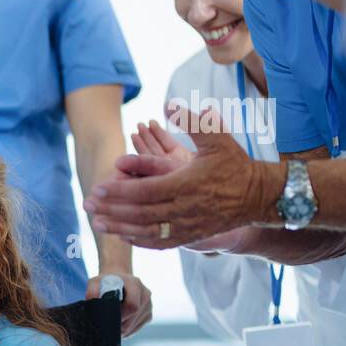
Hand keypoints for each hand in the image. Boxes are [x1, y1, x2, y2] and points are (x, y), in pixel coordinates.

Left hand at [84, 108, 276, 249]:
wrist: (259, 196)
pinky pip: (160, 242)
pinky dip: (139, 240)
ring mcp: (187, 225)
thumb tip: (168, 104)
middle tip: (87, 205)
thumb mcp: (217, 137)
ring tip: (97, 223)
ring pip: (146, 230)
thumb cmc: (235, 164)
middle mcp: (184, 208)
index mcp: (186, 184)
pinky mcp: (191, 236)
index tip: (97, 188)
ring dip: (119, 228)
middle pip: (139, 212)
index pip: (144, 191)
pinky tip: (123, 236)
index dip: (119, 191)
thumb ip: (192, 121)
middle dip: (111, 210)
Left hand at [86, 273, 152, 336]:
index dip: (120, 315)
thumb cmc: (106, 282)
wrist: (118, 281)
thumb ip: (92, 290)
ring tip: (110, 322)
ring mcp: (148, 306)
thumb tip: (92, 300)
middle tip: (106, 324)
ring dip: (120, 328)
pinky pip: (136, 329)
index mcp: (135, 284)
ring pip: (133, 326)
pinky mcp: (148, 315)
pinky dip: (125, 330)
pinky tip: (117, 323)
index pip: (132, 305)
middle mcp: (145, 295)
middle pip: (132, 318)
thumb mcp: (96, 282)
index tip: (108, 318)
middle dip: (118, 323)